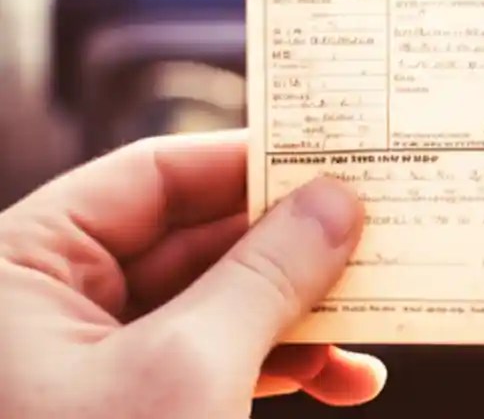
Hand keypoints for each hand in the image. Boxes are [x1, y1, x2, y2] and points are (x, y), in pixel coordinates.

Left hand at [0, 132, 384, 417]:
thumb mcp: (190, 371)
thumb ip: (268, 273)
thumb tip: (335, 202)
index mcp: (25, 269)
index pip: (154, 177)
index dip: (251, 164)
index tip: (339, 161)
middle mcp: (50, 306)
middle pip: (195, 239)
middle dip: (293, 250)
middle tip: (377, 240)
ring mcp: (90, 366)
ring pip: (217, 305)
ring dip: (301, 318)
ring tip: (374, 328)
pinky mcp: (127, 413)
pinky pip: (215, 362)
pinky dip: (280, 367)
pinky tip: (343, 382)